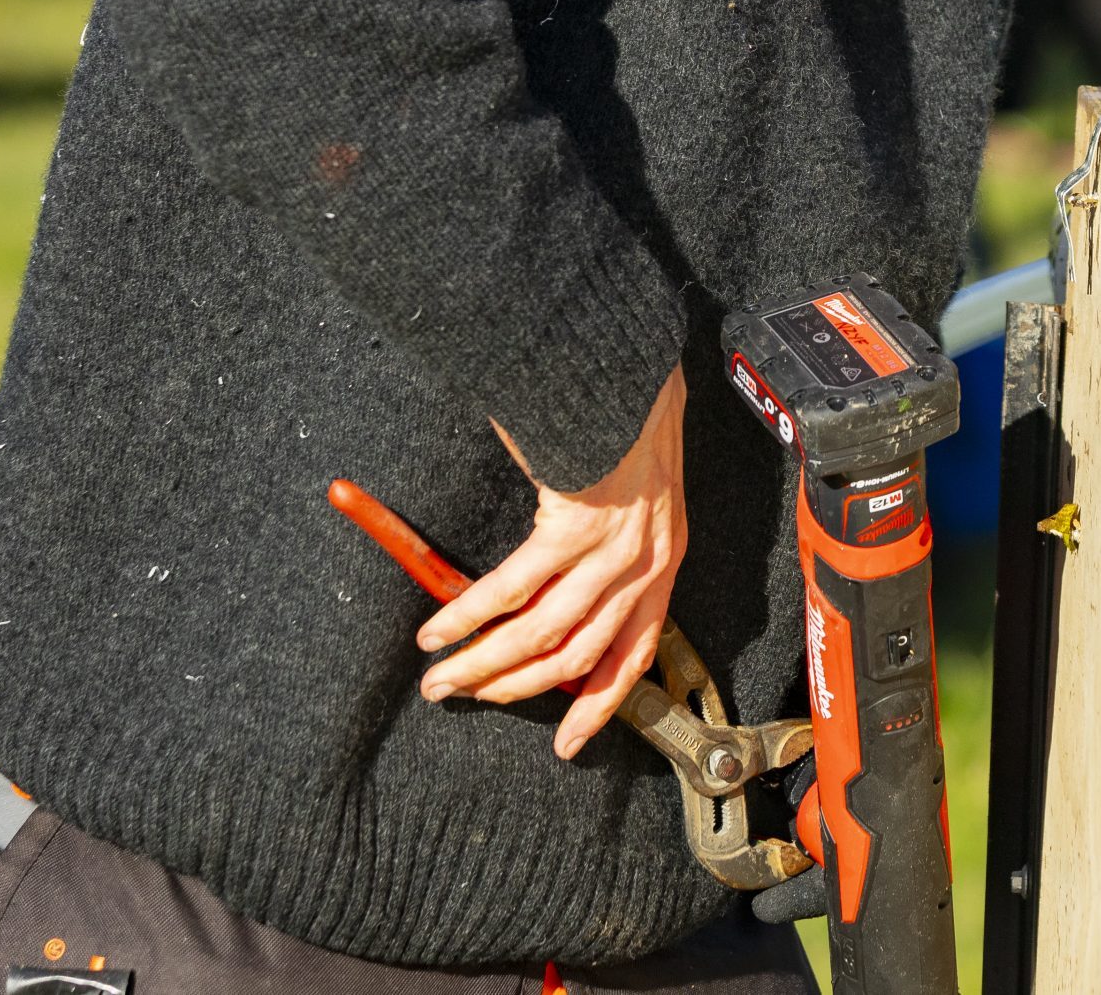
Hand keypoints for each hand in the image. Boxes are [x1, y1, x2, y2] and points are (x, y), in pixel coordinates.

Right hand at [416, 365, 687, 759]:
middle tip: (465, 698)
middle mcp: (644, 561)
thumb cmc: (623, 414)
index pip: (636, 652)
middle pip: (576, 653)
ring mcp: (611, 547)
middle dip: (515, 686)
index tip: (568, 741)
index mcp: (662, 557)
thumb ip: (609, 544)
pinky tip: (438, 630)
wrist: (626, 360)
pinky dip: (467, 615)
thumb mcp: (637, 492)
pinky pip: (510, 589)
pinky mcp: (573, 527)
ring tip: (441, 677)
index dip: (600, 703)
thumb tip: (551, 590)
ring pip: (540, 633)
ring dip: (483, 663)